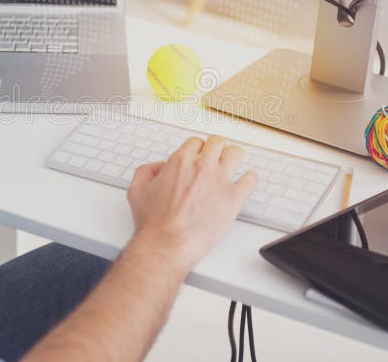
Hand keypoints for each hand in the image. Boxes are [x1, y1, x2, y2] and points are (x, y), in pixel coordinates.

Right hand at [127, 136, 257, 271]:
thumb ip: (145, 172)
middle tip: (214, 161)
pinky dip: (248, 180)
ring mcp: (220, 180)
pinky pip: (251, 178)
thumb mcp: (137, 191)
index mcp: (180, 161)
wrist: (167, 245)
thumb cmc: (153, 224)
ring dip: (232, 159)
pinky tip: (243, 185)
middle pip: (217, 142)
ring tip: (230, 169)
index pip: (196, 142)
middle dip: (215, 150)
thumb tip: (157, 167)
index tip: (198, 159)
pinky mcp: (234, 198)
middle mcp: (202, 166)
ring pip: (236, 153)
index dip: (196, 150)